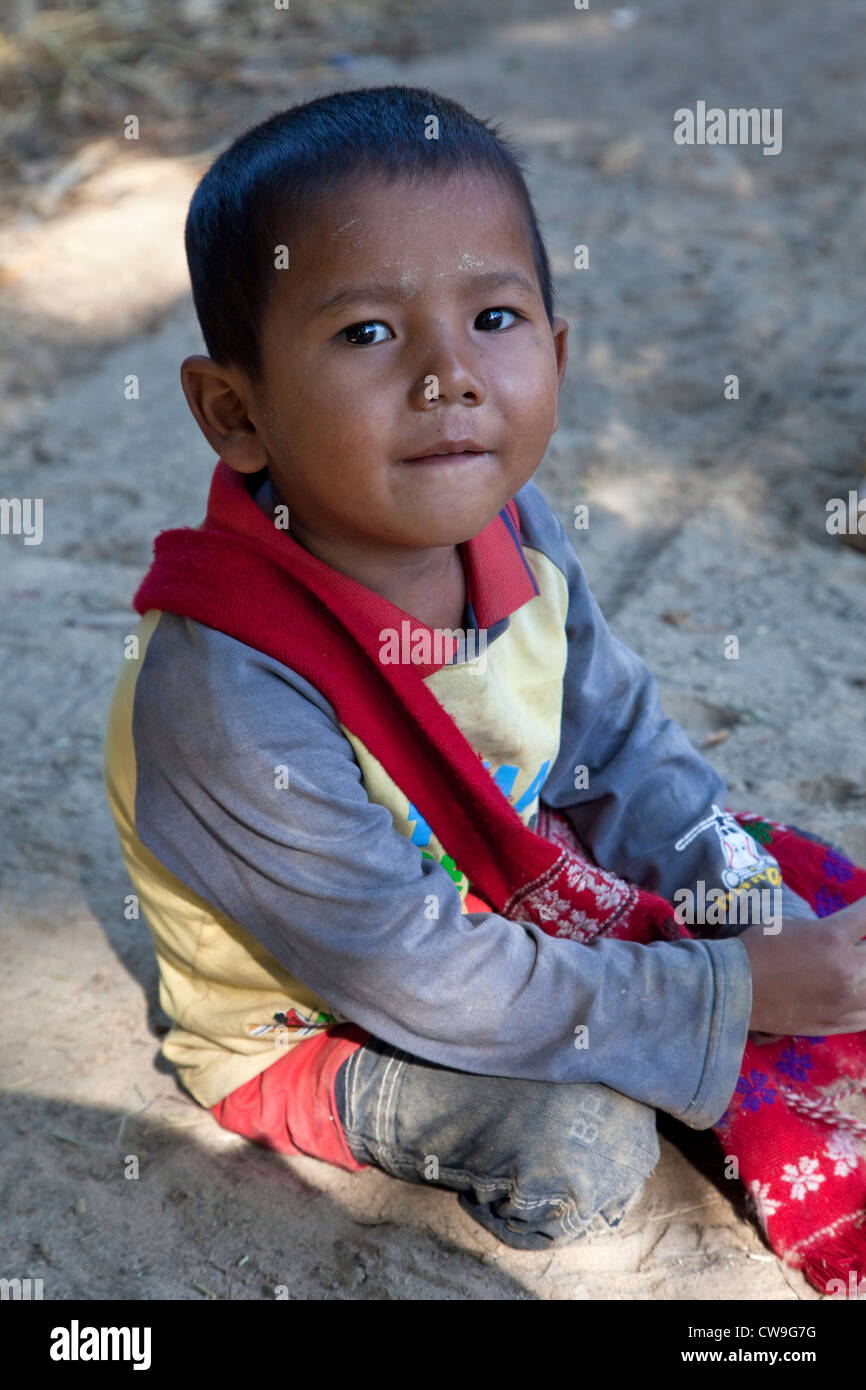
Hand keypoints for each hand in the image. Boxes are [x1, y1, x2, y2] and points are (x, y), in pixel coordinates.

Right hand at [738, 900, 865, 1036]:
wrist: (736, 989)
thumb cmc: (758, 949)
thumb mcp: (790, 923)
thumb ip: (824, 928)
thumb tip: (840, 934)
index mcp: (832, 936)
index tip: (864, 909)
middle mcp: (848, 969)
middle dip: (864, 945)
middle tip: (855, 943)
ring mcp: (847, 1000)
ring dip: (865, 972)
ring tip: (855, 968)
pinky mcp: (840, 1022)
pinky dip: (865, 1000)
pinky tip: (858, 993)